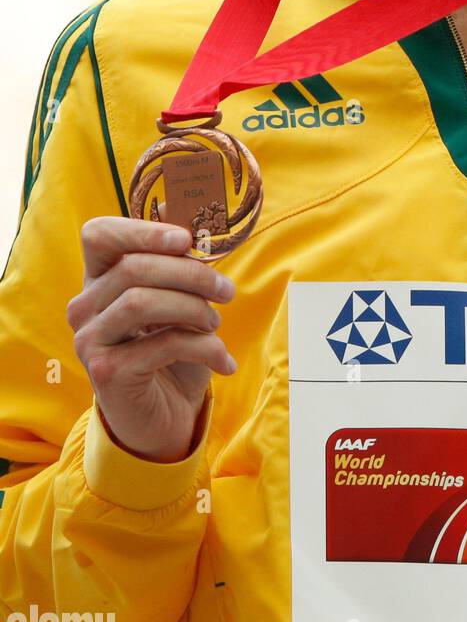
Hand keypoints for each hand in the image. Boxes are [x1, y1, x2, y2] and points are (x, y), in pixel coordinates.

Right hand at [68, 217, 236, 462]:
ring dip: (193, 309)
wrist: (165, 416)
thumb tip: (176, 204)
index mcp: (99, 280)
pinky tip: (223, 360)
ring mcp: (90, 340)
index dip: (142, 230)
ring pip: (141, 302)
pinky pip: (162, 344)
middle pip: (133, 267)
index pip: (99, 235)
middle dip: (190, 274)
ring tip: (214, 325)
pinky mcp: (107, 372)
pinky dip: (204, 348)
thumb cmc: (172, 351)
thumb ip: (176, 260)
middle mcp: (85, 308)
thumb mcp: (179, 301)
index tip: (186, 240)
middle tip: (226, 291)